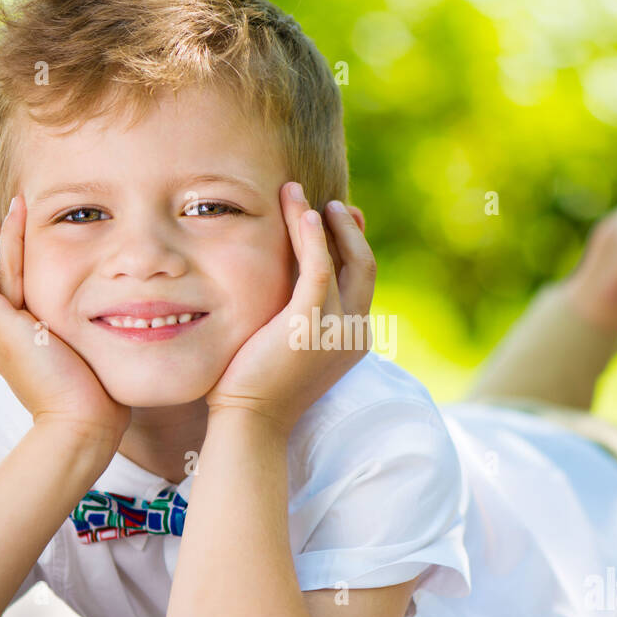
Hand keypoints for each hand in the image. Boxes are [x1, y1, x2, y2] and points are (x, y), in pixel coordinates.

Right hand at [0, 194, 131, 450]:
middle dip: (7, 243)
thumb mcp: (99, 358)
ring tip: (14, 211)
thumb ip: (103, 338)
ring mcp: (0, 334)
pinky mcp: (2, 331)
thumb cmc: (102, 402)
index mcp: (26, 344)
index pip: (17, 292)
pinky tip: (0, 231)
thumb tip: (138, 322)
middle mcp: (6, 337)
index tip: (39, 233)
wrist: (82, 426)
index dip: (23, 262)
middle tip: (20, 209)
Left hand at [204, 182, 376, 434]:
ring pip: (345, 259)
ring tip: (299, 194)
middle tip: (331, 204)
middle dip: (350, 230)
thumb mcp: (286, 348)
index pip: (360, 282)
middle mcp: (354, 332)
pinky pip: (319, 264)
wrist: (250, 422)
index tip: (338, 221)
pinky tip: (301, 211)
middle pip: (365, 266)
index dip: (353, 247)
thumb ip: (295, 318)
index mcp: (351, 340)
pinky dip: (312, 234)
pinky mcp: (311, 321)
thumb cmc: (255, 390)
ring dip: (326, 222)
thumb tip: (284, 295)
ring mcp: (338, 328)